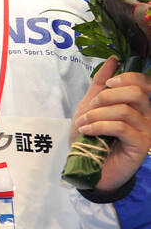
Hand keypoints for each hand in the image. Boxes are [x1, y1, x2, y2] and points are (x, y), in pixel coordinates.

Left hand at [70, 57, 150, 192]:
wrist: (88, 167)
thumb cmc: (91, 137)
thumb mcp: (90, 106)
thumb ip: (101, 84)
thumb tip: (112, 60)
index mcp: (138, 105)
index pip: (144, 83)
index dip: (127, 78)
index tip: (108, 84)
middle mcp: (147, 116)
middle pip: (136, 93)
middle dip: (106, 97)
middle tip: (90, 108)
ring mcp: (146, 131)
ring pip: (124, 111)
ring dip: (97, 114)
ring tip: (83, 123)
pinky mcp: (141, 145)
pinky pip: (121, 127)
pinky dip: (99, 126)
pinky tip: (87, 131)